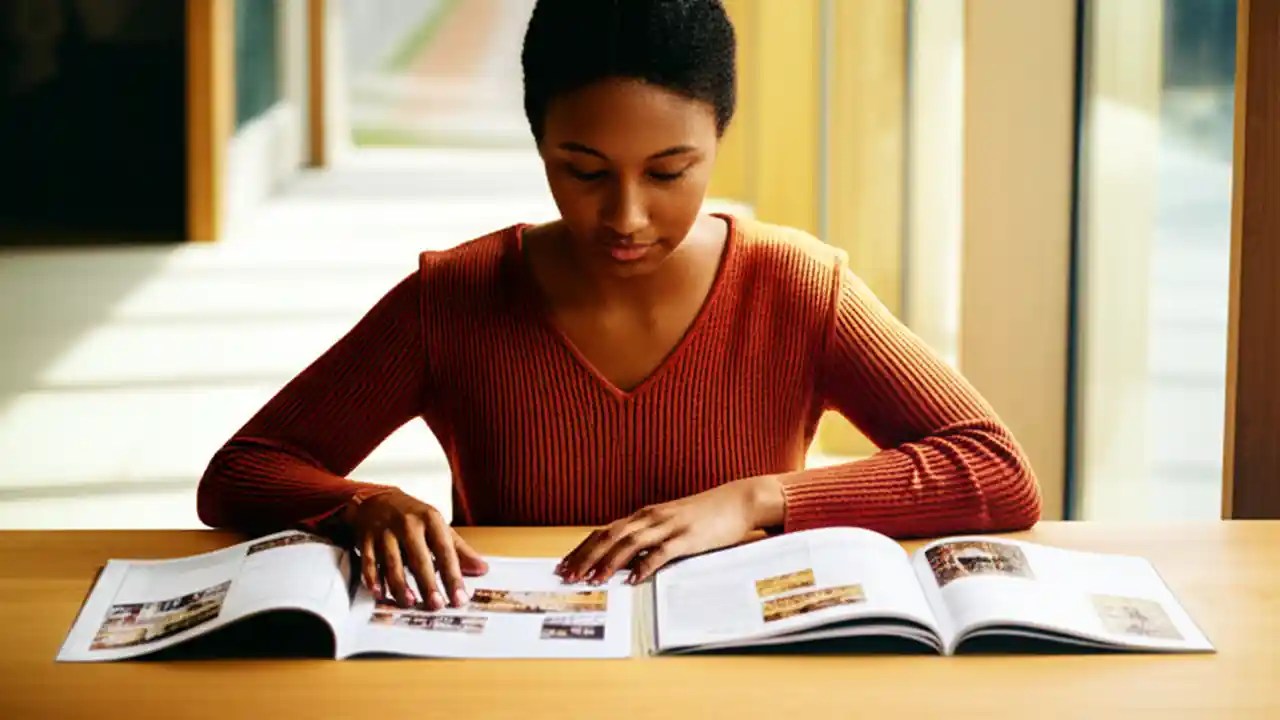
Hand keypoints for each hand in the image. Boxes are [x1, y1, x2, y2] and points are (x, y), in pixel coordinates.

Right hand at [347, 489, 488, 609]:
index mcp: (430, 519)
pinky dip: (373, 579)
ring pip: (392, 562)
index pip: (445, 551)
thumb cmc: (413, 517)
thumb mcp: (438, 527)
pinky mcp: (366, 539)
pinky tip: (380, 593)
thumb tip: (482, 569)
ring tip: (409, 603)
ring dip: (399, 585)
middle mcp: (408, 524)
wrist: (376, 499)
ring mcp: (385, 531)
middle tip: (435, 605)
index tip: (459, 598)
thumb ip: (460, 550)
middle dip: (427, 583)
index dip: (453, 576)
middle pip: (418, 558)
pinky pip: (369, 561)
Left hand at [556, 476, 784, 585]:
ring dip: (609, 562)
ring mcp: (669, 526)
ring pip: (630, 543)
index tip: (565, 564)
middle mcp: (651, 517)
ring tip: (594, 579)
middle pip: (610, 535)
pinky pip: (662, 552)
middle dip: (586, 556)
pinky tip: (633, 578)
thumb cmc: (704, 515)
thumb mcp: (670, 524)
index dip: (582, 548)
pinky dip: (645, 565)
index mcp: (644, 516)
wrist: (738, 500)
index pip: (604, 531)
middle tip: (568, 575)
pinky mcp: (688, 537)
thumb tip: (626, 559)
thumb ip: (649, 537)